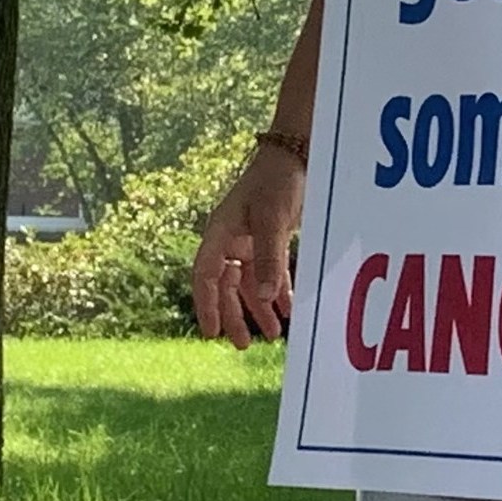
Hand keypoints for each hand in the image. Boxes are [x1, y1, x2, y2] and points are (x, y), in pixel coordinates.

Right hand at [190, 144, 305, 343]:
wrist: (296, 155)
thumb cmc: (278, 181)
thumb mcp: (273, 220)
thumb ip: (269, 258)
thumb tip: (264, 298)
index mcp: (220, 233)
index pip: (205, 276)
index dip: (206, 305)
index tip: (210, 332)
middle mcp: (230, 240)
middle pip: (226, 286)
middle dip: (234, 316)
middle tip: (243, 345)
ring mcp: (248, 241)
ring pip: (248, 283)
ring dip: (258, 308)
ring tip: (273, 334)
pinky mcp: (268, 240)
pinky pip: (269, 273)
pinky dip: (277, 292)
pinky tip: (288, 311)